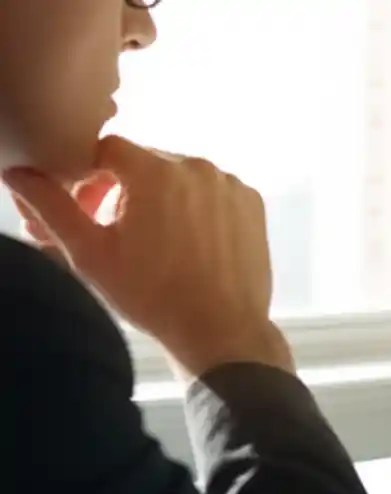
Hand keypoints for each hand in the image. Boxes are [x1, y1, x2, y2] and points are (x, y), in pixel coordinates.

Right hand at [2, 135, 294, 379]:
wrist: (221, 331)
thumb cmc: (151, 296)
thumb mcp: (89, 252)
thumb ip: (52, 206)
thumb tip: (17, 174)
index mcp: (156, 170)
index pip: (104, 150)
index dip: (87, 178)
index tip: (86, 212)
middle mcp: (198, 166)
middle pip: (144, 163)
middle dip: (122, 190)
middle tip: (114, 232)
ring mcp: (230, 184)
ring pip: (180, 177)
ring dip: (159, 199)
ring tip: (154, 243)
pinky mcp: (253, 203)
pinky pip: (212, 192)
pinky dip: (195, 209)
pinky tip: (188, 245)